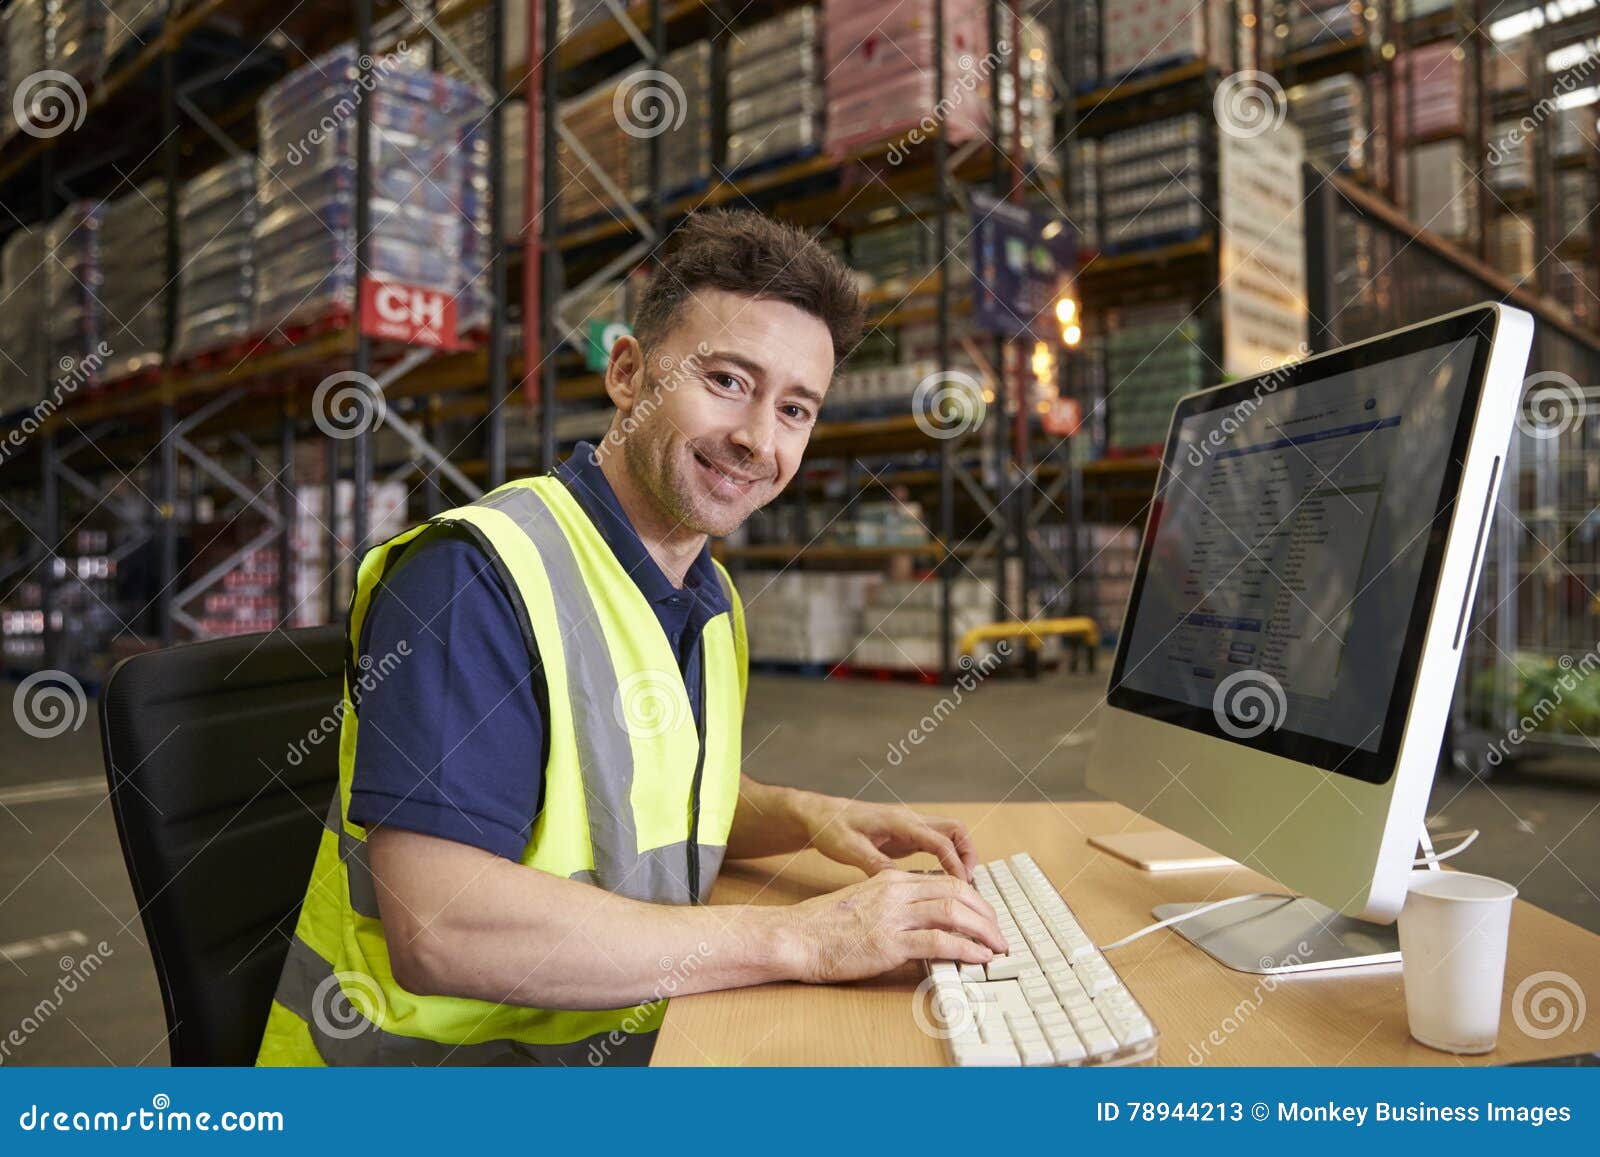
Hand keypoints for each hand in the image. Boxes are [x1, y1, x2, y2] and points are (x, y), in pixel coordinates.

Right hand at [780, 870, 1007, 983]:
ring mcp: (893, 917)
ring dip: (983, 931)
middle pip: (956, 892)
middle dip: (986, 913)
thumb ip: (892, 904)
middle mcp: (896, 893)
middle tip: (1000, 933)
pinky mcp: (889, 943)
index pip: (944, 881)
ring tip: (997, 946)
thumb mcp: (863, 902)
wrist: (796, 936)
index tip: (985, 916)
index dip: (972, 899)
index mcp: (891, 882)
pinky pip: (938, 942)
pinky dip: (965, 949)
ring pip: (953, 913)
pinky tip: (977, 958)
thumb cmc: (823, 925)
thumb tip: (920, 919)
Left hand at [798, 797, 979, 880]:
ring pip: (949, 835)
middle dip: (968, 855)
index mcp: (900, 822)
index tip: (963, 885)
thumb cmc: (832, 827)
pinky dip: (947, 858)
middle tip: (968, 883)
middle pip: (956, 830)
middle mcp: (910, 821)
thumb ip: (875, 864)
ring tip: (960, 884)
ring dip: (960, 855)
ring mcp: (910, 827)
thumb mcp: (849, 848)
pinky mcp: (906, 836)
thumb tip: (900, 883)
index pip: (940, 840)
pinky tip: (942, 879)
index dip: (956, 863)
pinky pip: (936, 844)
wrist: (821, 815)